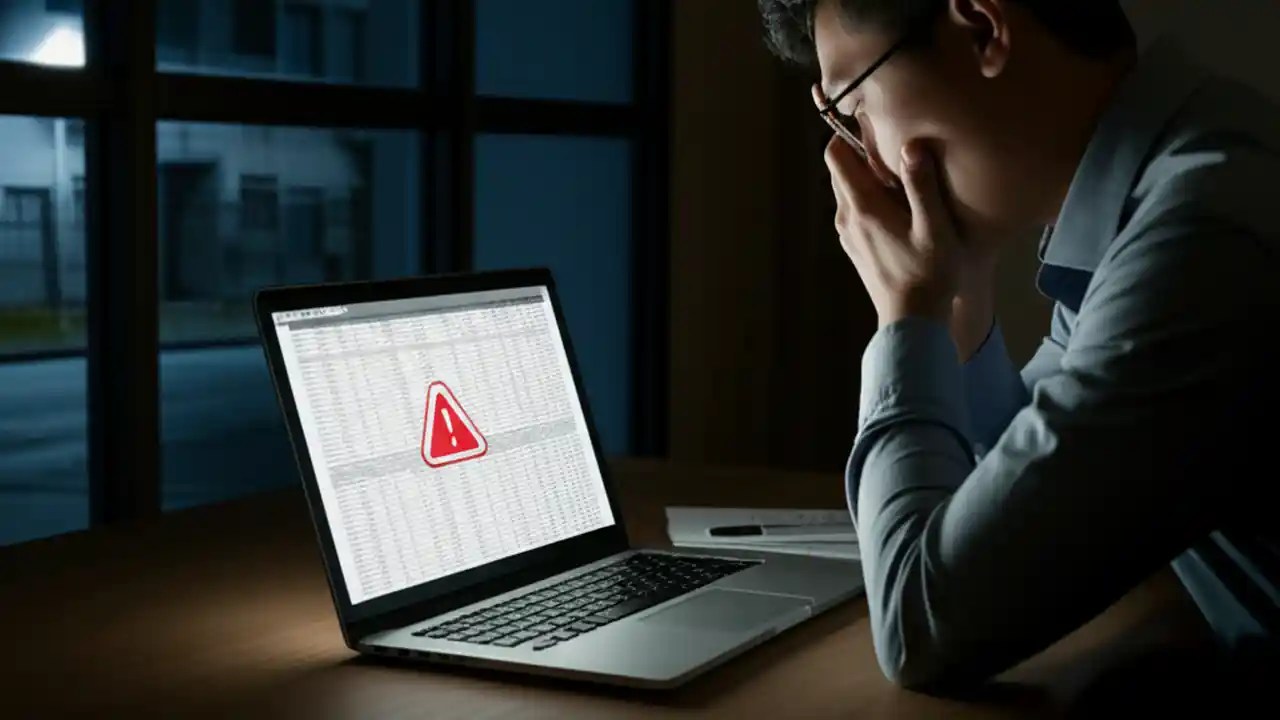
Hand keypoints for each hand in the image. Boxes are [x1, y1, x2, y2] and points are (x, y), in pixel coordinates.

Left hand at [824, 134, 962, 327]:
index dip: (850, 133)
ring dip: (868, 178)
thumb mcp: (934, 227)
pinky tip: (899, 209)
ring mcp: (847, 234)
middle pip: (840, 169)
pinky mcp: (854, 247)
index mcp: (862, 206)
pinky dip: (869, 199)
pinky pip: (854, 210)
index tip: (878, 126)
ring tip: (903, 181)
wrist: (911, 321)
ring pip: (847, 190)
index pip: (836, 154)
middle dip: (863, 154)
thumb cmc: (929, 274)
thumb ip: (921, 184)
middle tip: (898, 152)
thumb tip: (909, 144)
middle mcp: (846, 217)